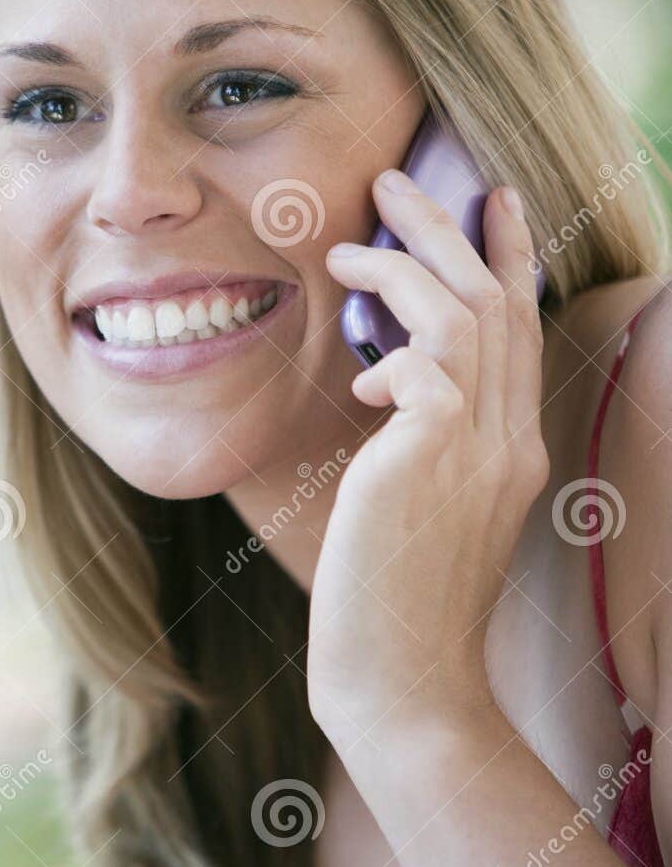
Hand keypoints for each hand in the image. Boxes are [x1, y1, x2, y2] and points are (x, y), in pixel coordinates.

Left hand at [309, 167, 549, 745]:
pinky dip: (391, 349)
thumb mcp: (422, 513)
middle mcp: (510, 443)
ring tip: (348, 247)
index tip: (490, 201)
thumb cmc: (394, 609)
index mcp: (511, 453)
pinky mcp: (432, 457)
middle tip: (396, 179)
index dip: (507, 258)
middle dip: (448, 230)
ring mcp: (480, 451)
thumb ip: (424, 446)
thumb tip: (389, 389)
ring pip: (464, 316)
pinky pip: (428, 364)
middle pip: (496, 303)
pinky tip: (360, 379)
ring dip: (403, 267)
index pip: (519, 330)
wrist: (403, 687)